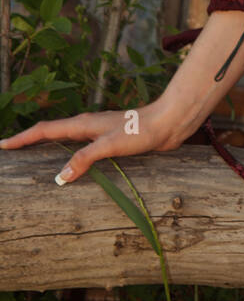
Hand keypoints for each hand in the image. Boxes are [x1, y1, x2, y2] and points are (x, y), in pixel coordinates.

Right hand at [0, 103, 184, 184]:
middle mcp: (87, 126)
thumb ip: (85, 159)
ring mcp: (98, 133)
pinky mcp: (111, 141)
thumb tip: (60, 177)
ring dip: (48, 146)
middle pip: (50, 132)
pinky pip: (81, 147)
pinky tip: (73, 165)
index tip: (3, 145)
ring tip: (33, 158)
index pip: (44, 130)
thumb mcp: (110, 145)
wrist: (169, 123)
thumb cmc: (141, 130)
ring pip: (66, 139)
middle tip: (11, 151)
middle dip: (29, 141)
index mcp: (82, 124)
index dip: (22, 138)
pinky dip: (69, 154)